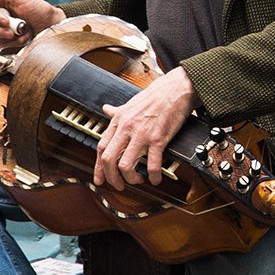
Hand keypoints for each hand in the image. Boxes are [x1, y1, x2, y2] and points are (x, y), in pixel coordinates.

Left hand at [94, 67, 195, 188]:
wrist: (175, 89)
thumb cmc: (155, 96)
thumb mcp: (130, 103)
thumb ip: (117, 110)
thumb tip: (106, 109)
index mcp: (118, 121)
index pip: (101, 148)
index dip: (99, 167)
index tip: (100, 179)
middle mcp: (126, 128)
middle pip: (108, 160)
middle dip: (112, 178)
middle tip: (120, 185)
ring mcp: (141, 134)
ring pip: (125, 166)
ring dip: (131, 179)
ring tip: (138, 180)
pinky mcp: (158, 139)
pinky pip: (152, 165)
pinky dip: (153, 177)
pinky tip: (155, 179)